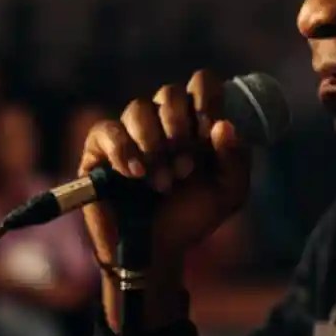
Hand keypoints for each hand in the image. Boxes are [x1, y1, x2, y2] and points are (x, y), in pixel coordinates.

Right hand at [77, 70, 250, 329]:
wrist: (157, 252)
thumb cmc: (192, 217)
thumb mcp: (228, 192)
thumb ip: (235, 159)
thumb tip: (224, 125)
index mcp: (194, 121)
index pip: (201, 83)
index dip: (207, 100)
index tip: (209, 134)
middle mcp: (161, 121)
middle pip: (169, 93)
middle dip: (180, 128)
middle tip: (186, 167)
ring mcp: (129, 133)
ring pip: (138, 108)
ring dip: (155, 145)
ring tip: (163, 182)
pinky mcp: (99, 150)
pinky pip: (107, 130)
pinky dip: (124, 150)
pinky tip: (136, 174)